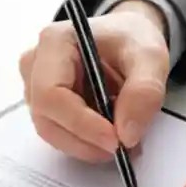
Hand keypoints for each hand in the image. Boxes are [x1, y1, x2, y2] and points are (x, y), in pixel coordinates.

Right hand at [19, 0, 169, 161]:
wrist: (128, 41)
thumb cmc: (133, 40)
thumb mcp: (151, 57)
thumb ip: (144, 91)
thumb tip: (127, 134)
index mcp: (54, 42)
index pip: (51, 94)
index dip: (81, 123)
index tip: (115, 140)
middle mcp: (35, 65)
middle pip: (47, 118)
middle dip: (86, 140)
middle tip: (123, 147)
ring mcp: (35, 88)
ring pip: (51, 132)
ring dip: (87, 145)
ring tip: (121, 139)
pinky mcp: (45, 107)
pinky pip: (59, 135)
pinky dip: (86, 143)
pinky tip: (109, 134)